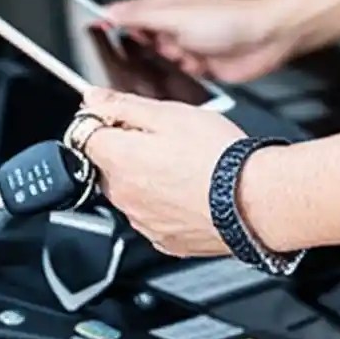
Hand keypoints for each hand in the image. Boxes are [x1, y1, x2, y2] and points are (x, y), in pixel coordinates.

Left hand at [81, 87, 246, 256]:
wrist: (256, 200)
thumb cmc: (218, 157)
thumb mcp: (169, 114)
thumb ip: (123, 105)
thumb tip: (92, 99)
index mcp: (118, 159)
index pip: (83, 136)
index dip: (102, 122)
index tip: (121, 118)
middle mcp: (122, 195)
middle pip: (107, 165)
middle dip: (126, 150)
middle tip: (167, 142)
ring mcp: (141, 220)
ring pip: (129, 192)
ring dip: (145, 178)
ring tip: (184, 167)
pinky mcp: (163, 239)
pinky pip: (152, 216)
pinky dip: (164, 204)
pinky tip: (190, 192)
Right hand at [104, 0, 300, 82]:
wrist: (268, 38)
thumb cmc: (230, 19)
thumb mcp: (174, 16)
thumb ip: (138, 17)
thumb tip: (108, 14)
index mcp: (162, 7)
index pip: (124, 15)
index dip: (108, 25)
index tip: (93, 35)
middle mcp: (171, 26)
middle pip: (136, 42)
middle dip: (137, 52)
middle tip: (142, 54)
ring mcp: (183, 47)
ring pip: (154, 63)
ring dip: (162, 66)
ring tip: (179, 59)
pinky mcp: (196, 67)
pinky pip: (174, 77)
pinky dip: (178, 77)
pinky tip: (189, 71)